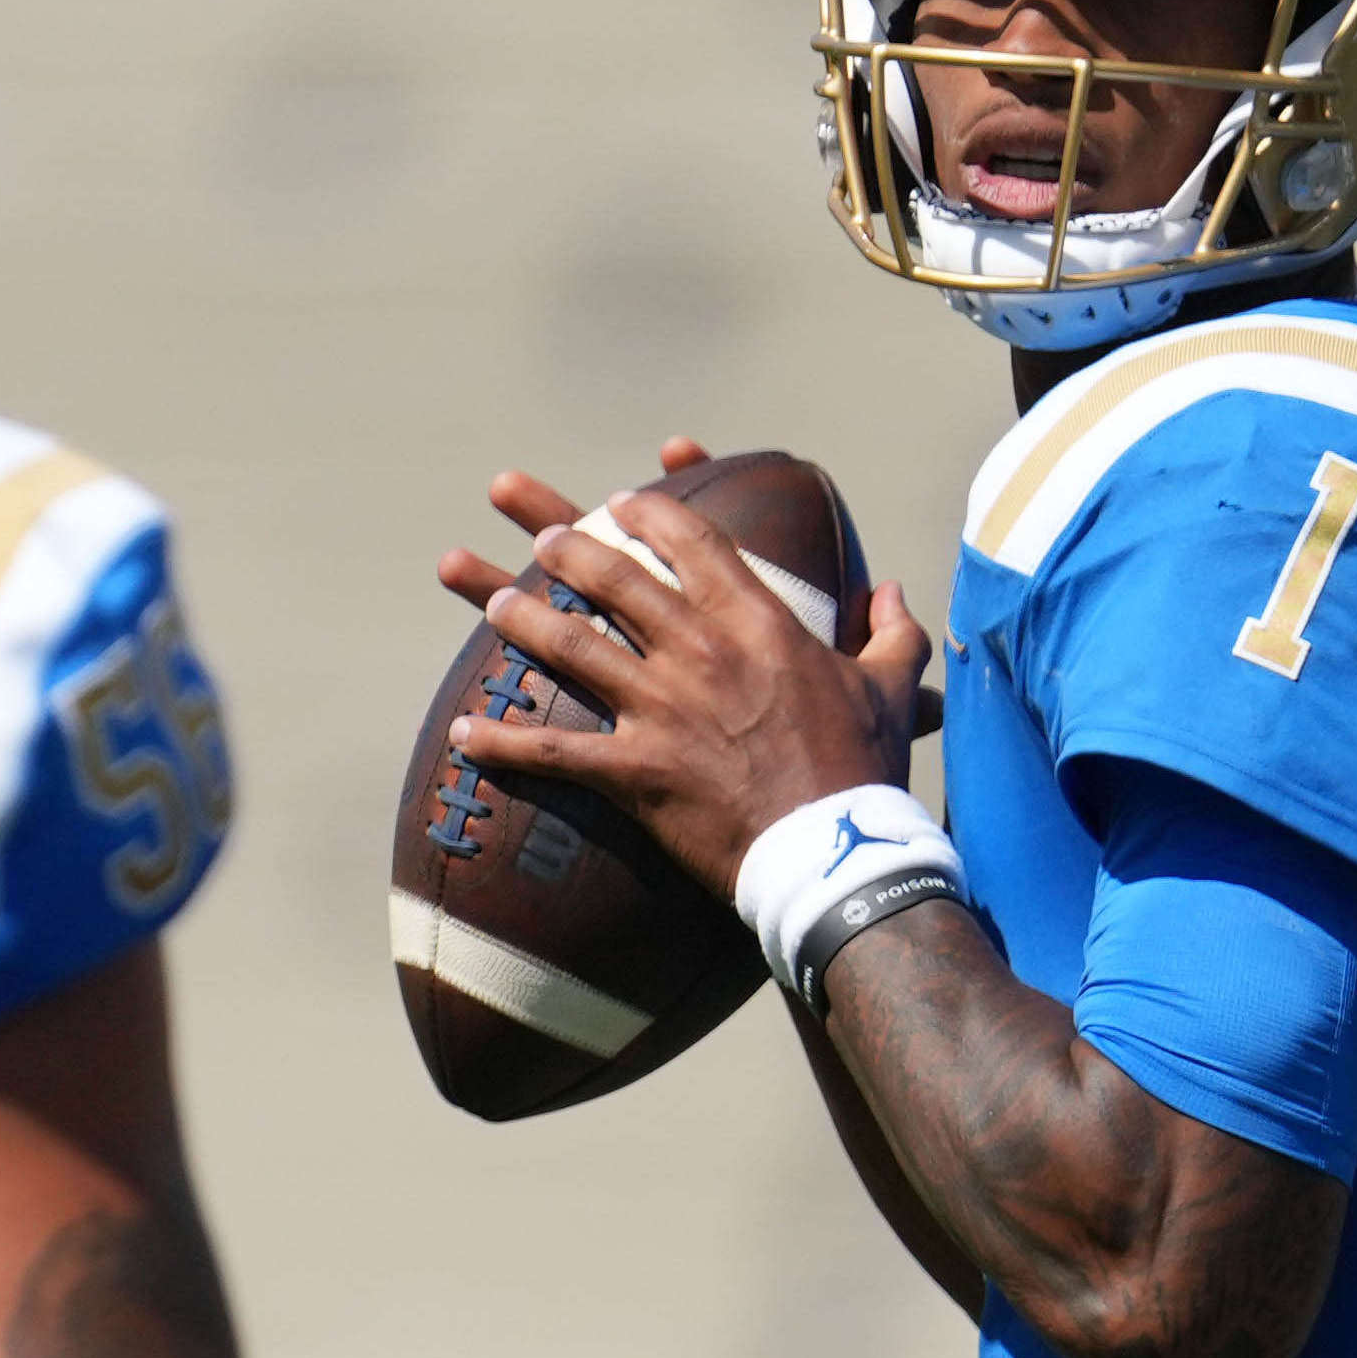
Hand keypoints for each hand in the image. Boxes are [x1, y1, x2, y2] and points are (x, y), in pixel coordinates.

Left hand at [424, 454, 934, 900]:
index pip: (690, 541)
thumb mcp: (890, 688)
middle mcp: (700, 652)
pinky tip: (464, 732)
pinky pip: (553, 750)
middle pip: (613, 578)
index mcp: (758, 623)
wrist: (836, 855)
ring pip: (571, 645)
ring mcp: (661, 709)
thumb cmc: (866, 772)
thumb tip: (892, 590)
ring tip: (489, 597)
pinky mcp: (635, 771)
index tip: (619, 502)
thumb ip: (893, 630)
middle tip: (535, 534)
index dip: (647, 513)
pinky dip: (502, 742)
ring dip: (521, 616)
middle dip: (565, 544)